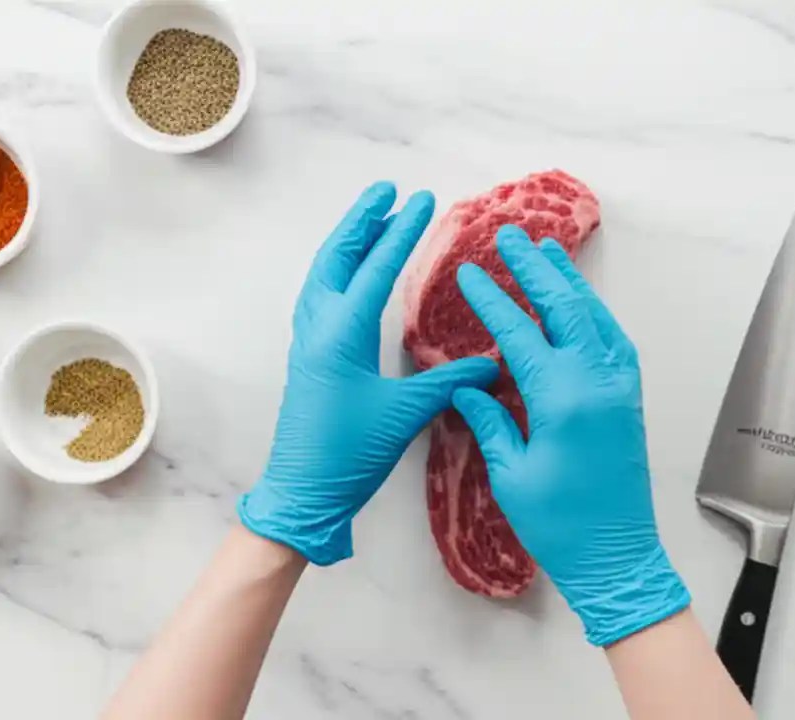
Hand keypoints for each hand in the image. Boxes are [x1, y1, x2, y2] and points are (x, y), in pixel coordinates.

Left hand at [239, 182, 499, 565]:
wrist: (303, 493)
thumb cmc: (349, 453)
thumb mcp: (404, 415)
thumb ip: (446, 382)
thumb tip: (491, 364)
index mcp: (340, 332)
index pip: (376, 268)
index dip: (402, 231)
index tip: (422, 200)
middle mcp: (318, 327)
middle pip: (338, 257)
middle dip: (363, 220)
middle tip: (387, 190)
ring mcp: (308, 341)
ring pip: (324, 274)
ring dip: (348, 242)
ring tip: (374, 219)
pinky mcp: (309, 357)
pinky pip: (321, 295)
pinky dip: (339, 270)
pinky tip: (353, 273)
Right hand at [452, 225, 689, 645]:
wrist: (617, 557)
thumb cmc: (559, 524)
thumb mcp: (511, 474)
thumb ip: (490, 421)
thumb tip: (467, 385)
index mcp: (562, 398)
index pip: (520, 334)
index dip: (491, 301)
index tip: (469, 271)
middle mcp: (597, 382)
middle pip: (564, 308)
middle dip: (535, 269)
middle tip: (511, 237)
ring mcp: (619, 387)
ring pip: (594, 318)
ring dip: (569, 283)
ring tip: (547, 252)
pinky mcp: (628, 399)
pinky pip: (613, 340)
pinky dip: (594, 312)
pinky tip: (580, 304)